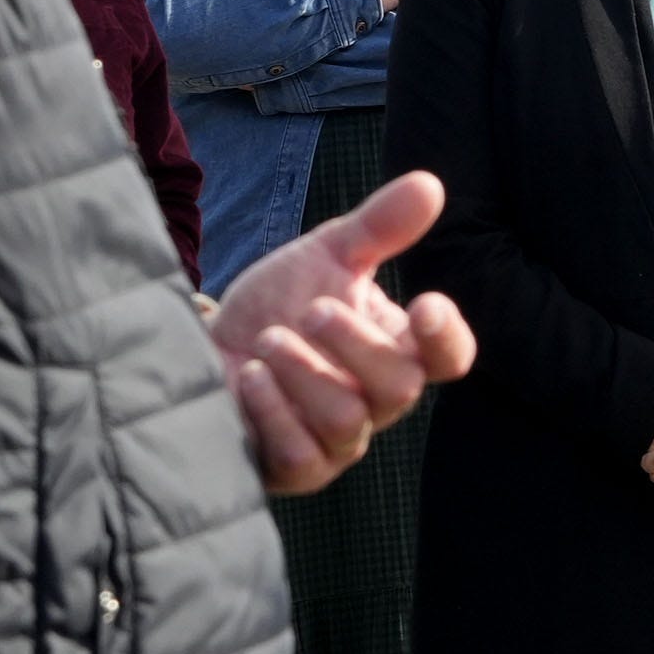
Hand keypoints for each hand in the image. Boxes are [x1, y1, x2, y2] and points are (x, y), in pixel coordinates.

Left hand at [211, 170, 475, 493]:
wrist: (203, 346)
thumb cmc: (275, 304)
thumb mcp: (324, 255)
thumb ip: (377, 226)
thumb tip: (429, 184)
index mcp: (396, 346)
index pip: (450, 355)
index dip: (447, 336)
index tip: (425, 303)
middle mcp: (376, 401)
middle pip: (400, 387)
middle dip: (352, 342)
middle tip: (308, 309)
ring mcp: (338, 442)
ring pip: (347, 421)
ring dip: (303, 371)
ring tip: (268, 341)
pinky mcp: (295, 469)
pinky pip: (300, 453)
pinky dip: (273, 409)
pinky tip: (249, 377)